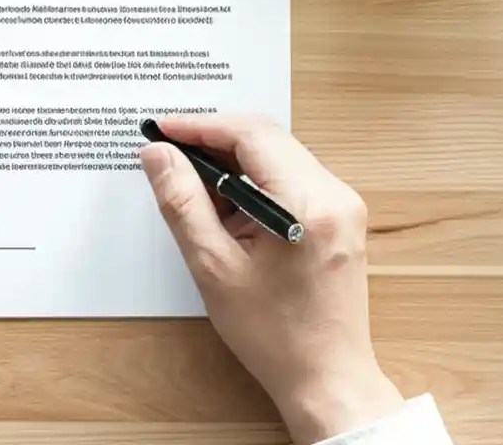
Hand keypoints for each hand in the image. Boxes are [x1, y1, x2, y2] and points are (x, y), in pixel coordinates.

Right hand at [139, 115, 403, 442]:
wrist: (327, 377)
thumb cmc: (274, 335)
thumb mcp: (214, 267)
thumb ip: (183, 203)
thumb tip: (158, 155)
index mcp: (308, 204)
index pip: (251, 135)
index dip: (201, 125)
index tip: (162, 129)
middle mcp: (334, 194)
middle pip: (267, 138)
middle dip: (214, 139)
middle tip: (169, 153)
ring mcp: (343, 204)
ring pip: (279, 154)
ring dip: (234, 160)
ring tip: (194, 185)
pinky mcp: (341, 216)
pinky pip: (292, 177)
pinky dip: (255, 180)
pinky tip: (227, 206)